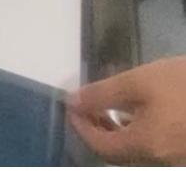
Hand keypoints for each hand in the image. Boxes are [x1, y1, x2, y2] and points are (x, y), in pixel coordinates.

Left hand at [68, 57, 185, 164]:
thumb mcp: (141, 81)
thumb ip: (103, 94)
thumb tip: (73, 102)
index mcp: (146, 148)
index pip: (100, 147)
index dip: (81, 126)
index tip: (71, 106)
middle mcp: (161, 162)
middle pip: (119, 154)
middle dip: (99, 131)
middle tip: (87, 108)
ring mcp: (177, 160)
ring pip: (138, 152)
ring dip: (119, 133)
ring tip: (109, 109)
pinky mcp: (185, 152)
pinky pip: (156, 148)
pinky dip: (140, 134)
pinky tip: (141, 114)